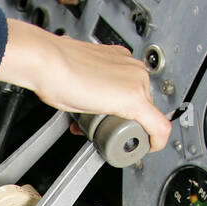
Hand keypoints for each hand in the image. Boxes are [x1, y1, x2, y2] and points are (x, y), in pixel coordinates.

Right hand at [0, 19, 171, 150]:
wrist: (48, 64)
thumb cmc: (55, 69)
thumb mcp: (79, 77)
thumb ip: (88, 82)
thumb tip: (84, 95)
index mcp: (120, 58)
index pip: (133, 88)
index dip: (126, 110)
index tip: (117, 121)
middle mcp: (133, 67)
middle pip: (142, 103)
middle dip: (124, 122)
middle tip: (105, 132)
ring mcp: (137, 81)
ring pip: (147, 115)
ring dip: (131, 130)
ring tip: (110, 137)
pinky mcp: (136, 99)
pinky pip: (158, 126)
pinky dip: (155, 141)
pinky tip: (148, 147)